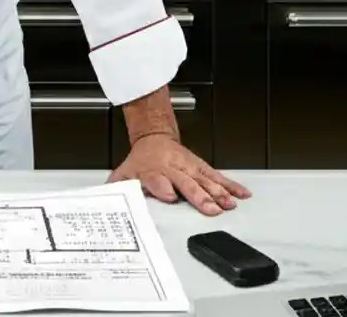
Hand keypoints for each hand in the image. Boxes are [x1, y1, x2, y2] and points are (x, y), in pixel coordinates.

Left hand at [108, 134, 250, 214]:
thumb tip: (105, 196)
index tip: (170, 197)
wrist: (155, 137)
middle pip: (187, 183)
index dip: (163, 188)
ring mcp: (189, 167)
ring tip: (228, 204)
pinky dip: (231, 185)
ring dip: (218, 192)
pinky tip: (241, 194)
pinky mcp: (201, 166)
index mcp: (154, 171)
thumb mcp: (125, 171)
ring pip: (206, 180)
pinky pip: (218, 176)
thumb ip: (117, 185)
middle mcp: (173, 168)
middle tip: (209, 208)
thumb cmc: (142, 160)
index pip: (158, 180)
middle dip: (199, 196)